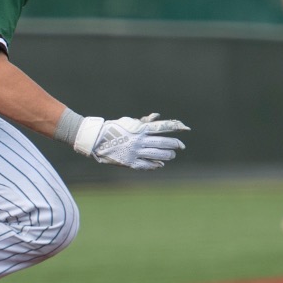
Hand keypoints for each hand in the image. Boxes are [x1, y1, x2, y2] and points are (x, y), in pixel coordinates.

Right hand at [75, 113, 190, 170]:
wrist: (96, 141)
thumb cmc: (114, 128)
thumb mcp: (129, 122)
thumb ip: (144, 122)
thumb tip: (157, 117)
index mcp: (139, 129)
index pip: (162, 127)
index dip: (175, 128)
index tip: (186, 129)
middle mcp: (139, 141)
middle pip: (163, 142)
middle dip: (174, 144)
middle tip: (180, 146)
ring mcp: (135, 153)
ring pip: (157, 155)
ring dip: (167, 155)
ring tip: (172, 155)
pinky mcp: (130, 163)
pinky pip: (146, 165)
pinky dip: (155, 165)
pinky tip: (160, 164)